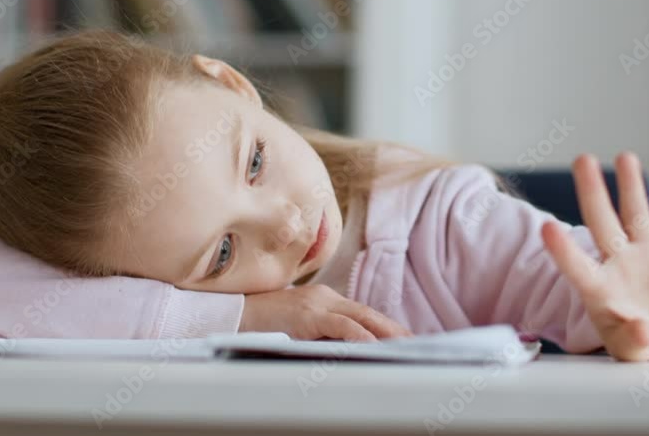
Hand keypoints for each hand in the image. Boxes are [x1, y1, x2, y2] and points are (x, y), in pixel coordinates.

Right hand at [241, 284, 411, 341]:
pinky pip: (340, 325)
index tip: (404, 337)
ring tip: (403, 345)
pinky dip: (359, 334)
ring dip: (385, 332)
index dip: (385, 325)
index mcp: (325, 300)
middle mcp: (325, 297)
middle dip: (393, 328)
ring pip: (360, 317)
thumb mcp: (298, 328)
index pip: (362, 313)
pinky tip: (372, 345)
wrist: (232, 314)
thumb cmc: (262, 324)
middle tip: (415, 342)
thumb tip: (348, 352)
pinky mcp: (307, 314)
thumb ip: (321, 334)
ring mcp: (317, 303)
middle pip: (368, 313)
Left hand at [541, 153, 648, 360]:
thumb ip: (634, 341)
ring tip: (625, 156)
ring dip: (632, 186)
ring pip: (636, 214)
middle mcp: (618, 263)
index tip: (547, 228)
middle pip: (603, 223)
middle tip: (582, 159)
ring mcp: (645, 255)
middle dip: (593, 192)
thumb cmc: (633, 341)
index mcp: (599, 288)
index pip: (577, 266)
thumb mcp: (631, 351)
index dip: (563, 251)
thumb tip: (645, 331)